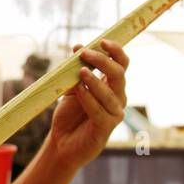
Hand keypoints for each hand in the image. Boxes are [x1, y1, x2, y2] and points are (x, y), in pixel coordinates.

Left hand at [45, 39, 128, 167]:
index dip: (115, 51)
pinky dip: (89, 98)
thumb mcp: (70, 88)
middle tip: (84, 54)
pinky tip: (79, 90)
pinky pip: (100, 110)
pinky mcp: (106, 128)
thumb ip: (74, 70)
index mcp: (111, 85)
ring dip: (95, 80)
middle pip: (118, 74)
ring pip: (111, 92)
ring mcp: (114, 113)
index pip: (121, 63)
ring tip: (80, 71)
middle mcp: (118, 97)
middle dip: (102, 61)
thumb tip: (78, 46)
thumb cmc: (69, 115)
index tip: (101, 41)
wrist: (61, 142)